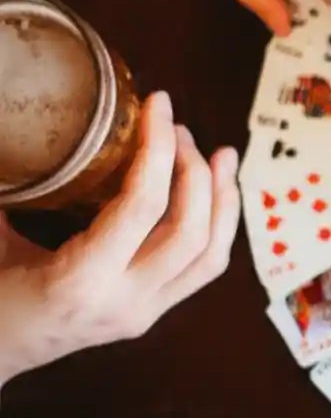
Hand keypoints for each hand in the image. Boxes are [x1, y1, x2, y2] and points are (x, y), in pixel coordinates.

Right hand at [0, 93, 240, 389]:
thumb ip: (8, 186)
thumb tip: (12, 121)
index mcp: (78, 281)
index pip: (141, 208)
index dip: (157, 149)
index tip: (159, 104)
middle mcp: (123, 301)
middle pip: (190, 232)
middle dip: (195, 172)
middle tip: (181, 129)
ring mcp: (145, 312)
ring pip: (211, 255)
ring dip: (223, 200)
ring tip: (223, 155)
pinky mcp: (153, 313)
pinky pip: (204, 269)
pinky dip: (219, 225)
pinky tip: (216, 193)